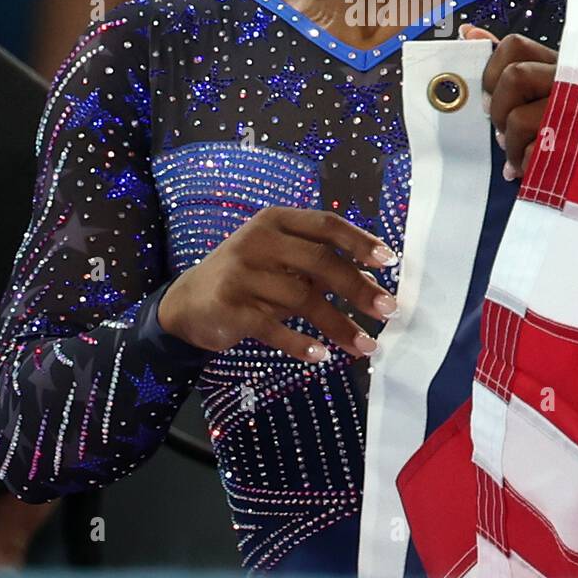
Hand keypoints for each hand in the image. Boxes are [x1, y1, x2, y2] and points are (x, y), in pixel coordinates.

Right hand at [158, 207, 399, 361]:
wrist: (187, 303)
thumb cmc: (246, 277)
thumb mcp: (278, 260)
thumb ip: (317, 265)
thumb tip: (371, 283)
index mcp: (276, 221)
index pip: (326, 224)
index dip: (360, 242)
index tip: (391, 261)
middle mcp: (259, 240)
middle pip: (320, 261)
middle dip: (359, 288)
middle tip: (388, 311)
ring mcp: (242, 272)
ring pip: (303, 298)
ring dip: (339, 326)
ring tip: (365, 347)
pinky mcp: (230, 306)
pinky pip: (274, 327)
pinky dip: (301, 344)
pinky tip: (321, 357)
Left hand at [462, 25, 558, 180]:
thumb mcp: (549, 86)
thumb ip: (509, 61)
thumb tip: (468, 31)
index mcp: (562, 65)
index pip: (515, 46)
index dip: (492, 72)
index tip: (492, 94)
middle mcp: (574, 82)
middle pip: (515, 78)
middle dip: (499, 109)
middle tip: (506, 128)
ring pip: (518, 120)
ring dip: (511, 145)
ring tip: (521, 154)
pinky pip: (533, 154)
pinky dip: (527, 166)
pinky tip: (536, 169)